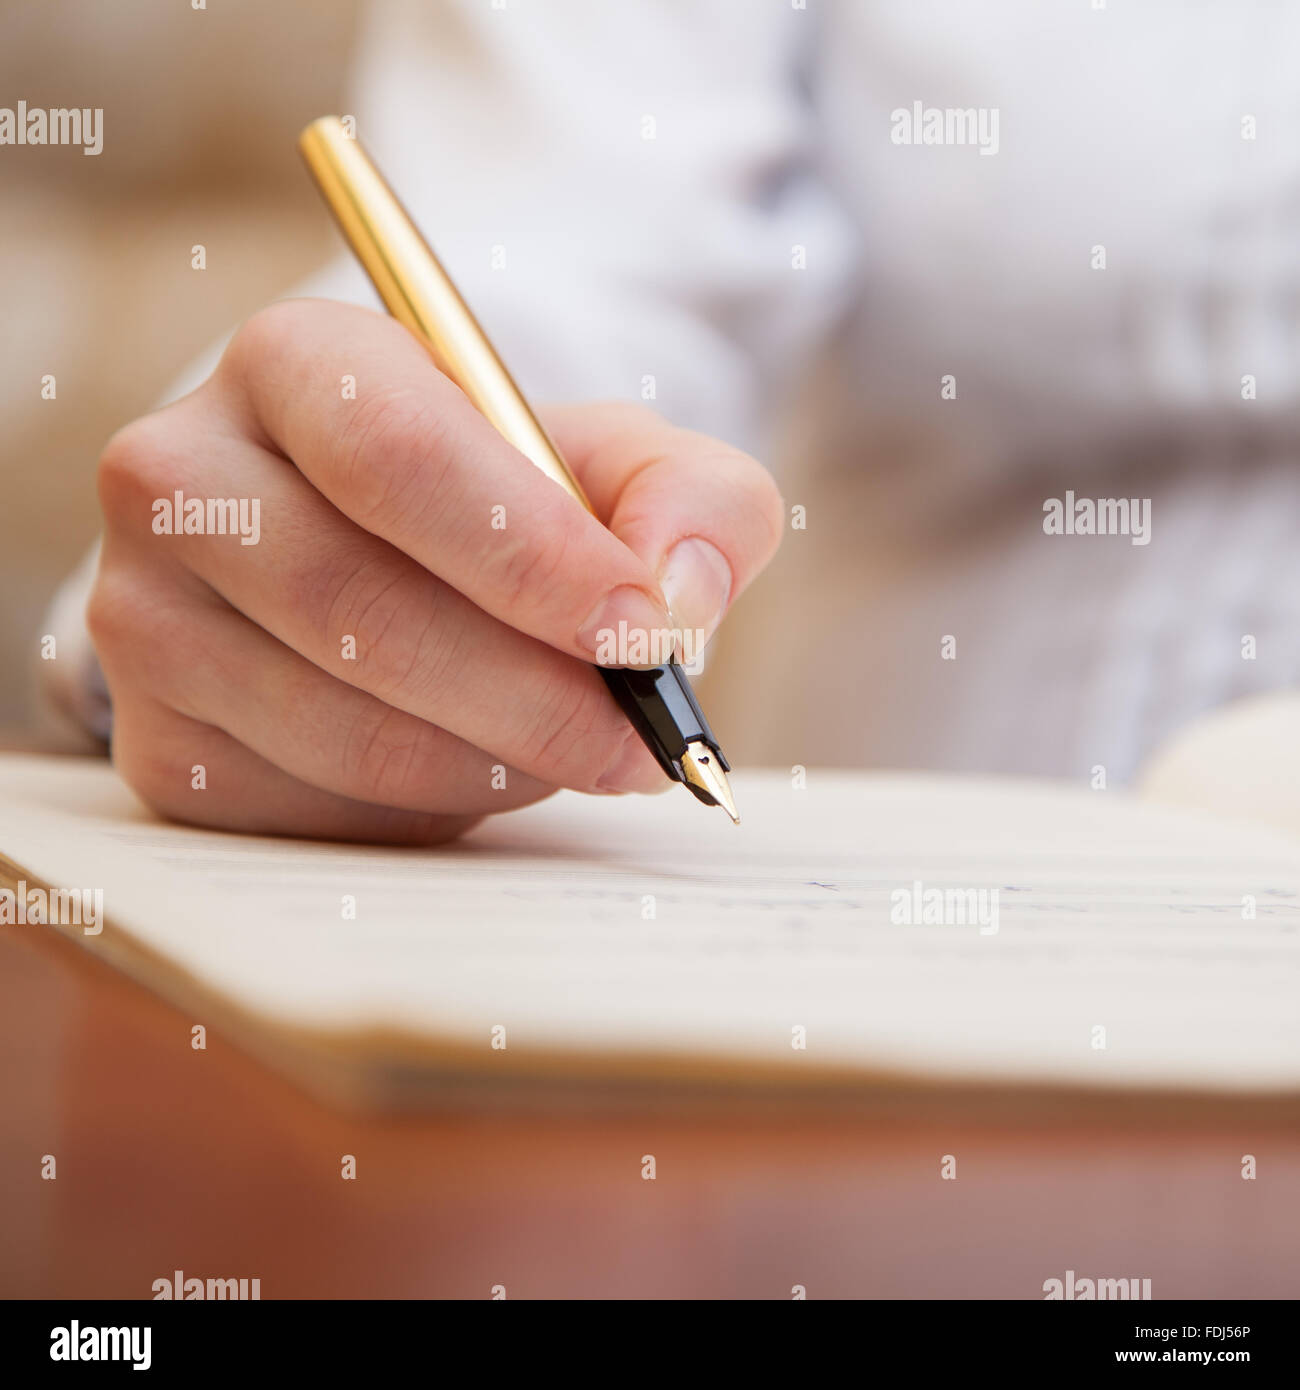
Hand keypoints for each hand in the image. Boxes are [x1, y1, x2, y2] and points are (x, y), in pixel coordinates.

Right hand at [88, 300, 782, 842]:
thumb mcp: (615, 469)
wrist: (382, 569)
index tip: (641, 635)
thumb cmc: (505, 506)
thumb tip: (678, 593)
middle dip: (531, 694)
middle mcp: (180, 477)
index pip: (397, 456)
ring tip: (572, 748)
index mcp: (293, 363)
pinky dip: (425, 807)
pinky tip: (478, 768)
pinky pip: (310, 805)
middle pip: (359, 607)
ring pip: (340, 726)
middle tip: (637, 740)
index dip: (531, 557)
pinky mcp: (156, 741)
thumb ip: (690, 498)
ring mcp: (145, 617)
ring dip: (492, 760)